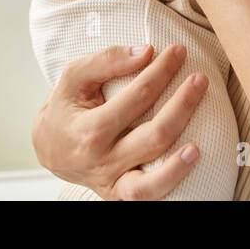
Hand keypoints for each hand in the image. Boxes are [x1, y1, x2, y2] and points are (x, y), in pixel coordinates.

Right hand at [31, 43, 209, 199]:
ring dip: (181, 160)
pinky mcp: (119, 195)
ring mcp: (112, 181)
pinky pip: (148, 196)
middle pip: (153, 134)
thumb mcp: (74, 78)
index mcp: (89, 129)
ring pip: (153, 178)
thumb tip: (146, 52)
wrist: (49, 147)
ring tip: (200, 141)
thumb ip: (107, 61)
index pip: (137, 96)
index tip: (179, 52)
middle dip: (182, 104)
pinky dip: (171, 181)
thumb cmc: (65, 108)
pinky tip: (190, 162)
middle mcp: (101, 160)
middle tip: (200, 79)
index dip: (162, 71)